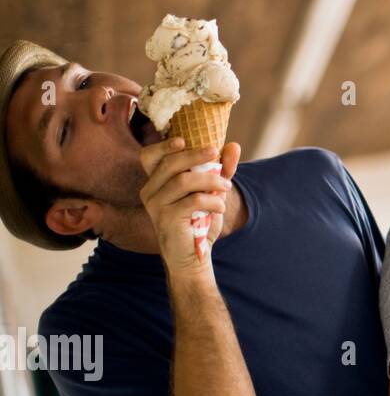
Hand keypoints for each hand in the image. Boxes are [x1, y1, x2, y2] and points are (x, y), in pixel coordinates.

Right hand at [139, 138, 238, 277]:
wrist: (194, 255)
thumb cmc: (199, 220)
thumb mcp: (212, 191)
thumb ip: (222, 169)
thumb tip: (234, 145)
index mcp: (156, 181)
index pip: (149, 156)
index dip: (163, 145)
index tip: (183, 140)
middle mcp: (150, 191)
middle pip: (169, 164)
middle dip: (196, 156)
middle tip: (216, 155)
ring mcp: (155, 205)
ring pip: (183, 181)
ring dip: (210, 181)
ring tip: (226, 187)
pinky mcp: (165, 219)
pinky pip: (192, 201)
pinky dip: (212, 200)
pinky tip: (220, 207)